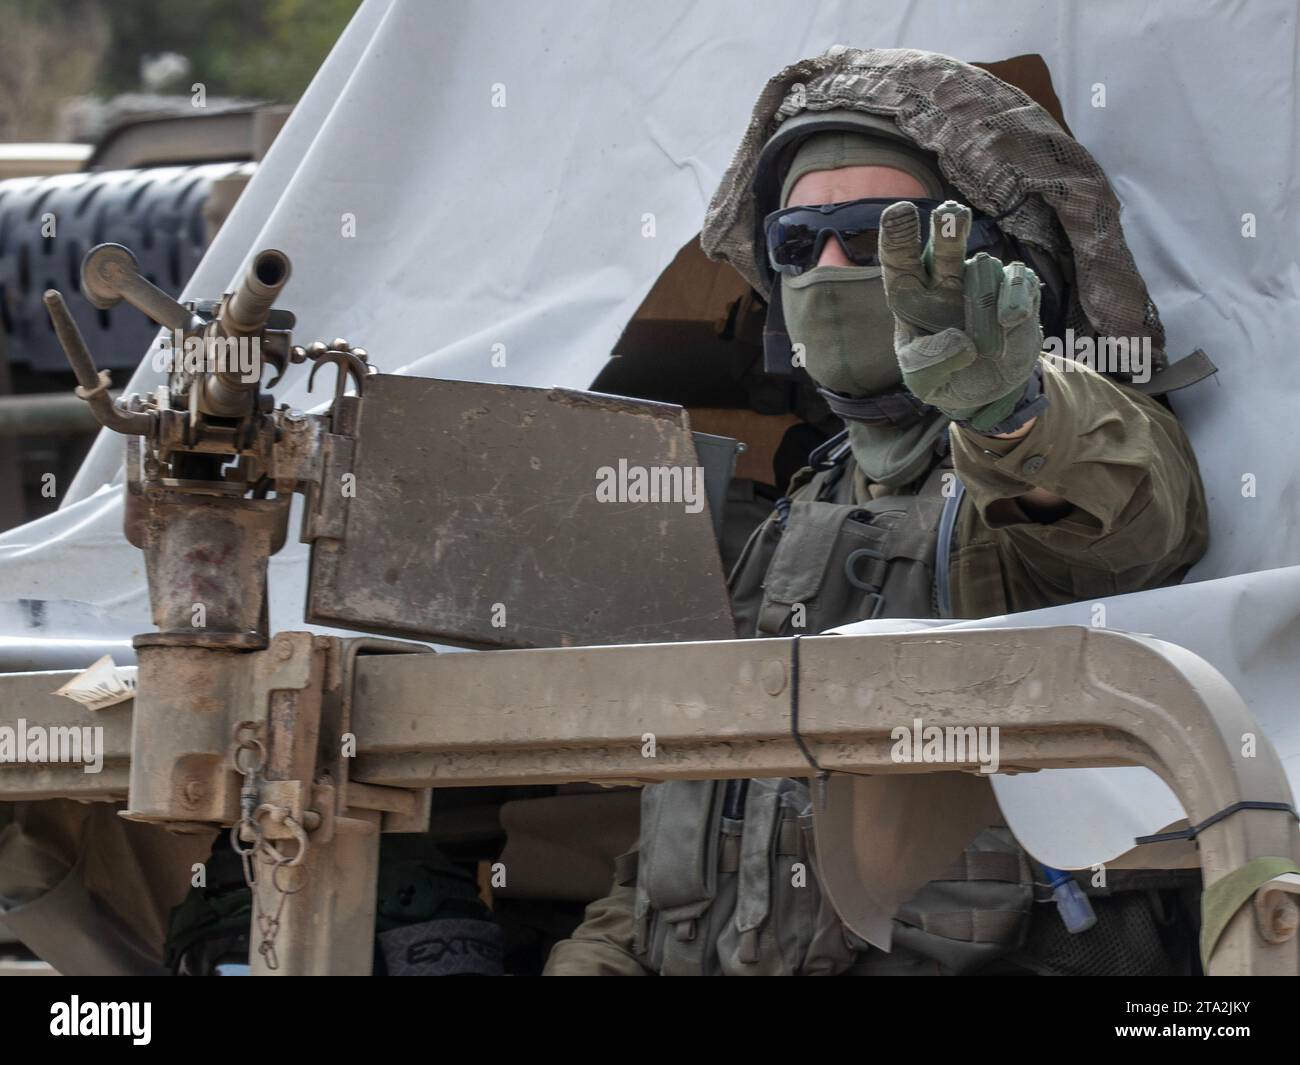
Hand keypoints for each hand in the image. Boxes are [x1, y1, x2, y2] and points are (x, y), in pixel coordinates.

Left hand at [879, 200, 1042, 430]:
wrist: (989, 390)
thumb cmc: (946, 377)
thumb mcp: (924, 382)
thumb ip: (929, 364)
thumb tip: (960, 342)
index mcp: (912, 298)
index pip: (899, 262)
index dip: (898, 238)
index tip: (898, 212)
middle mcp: (946, 282)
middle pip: (944, 249)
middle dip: (947, 229)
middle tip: (949, 213)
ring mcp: (982, 283)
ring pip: (985, 267)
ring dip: (986, 293)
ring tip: (996, 329)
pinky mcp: (1016, 290)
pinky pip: (1017, 282)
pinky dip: (1016, 298)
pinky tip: (1011, 321)